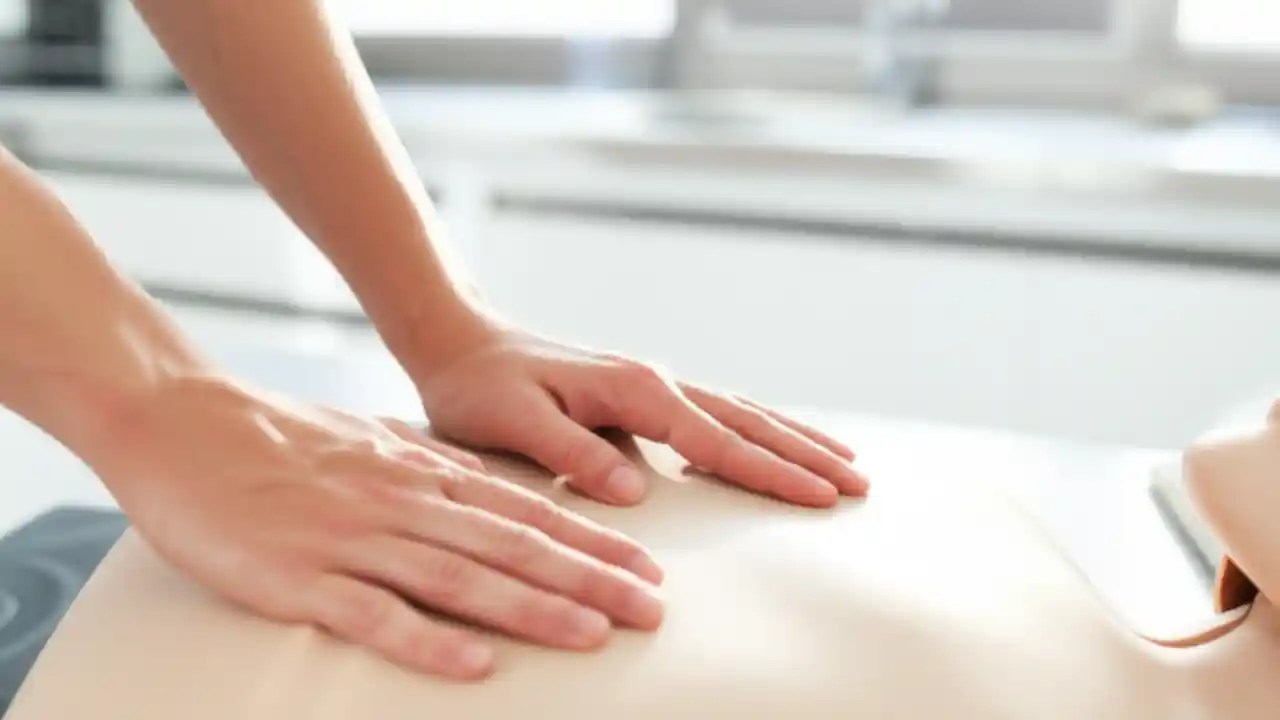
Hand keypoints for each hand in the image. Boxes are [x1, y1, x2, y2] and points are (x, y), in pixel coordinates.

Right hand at [89, 374, 663, 680]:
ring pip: (460, 577)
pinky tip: (476, 664)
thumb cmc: (278, 436)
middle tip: (652, 609)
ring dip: (533, 607)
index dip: (592, 542)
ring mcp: (353, 539)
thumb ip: (430, 466)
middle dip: (590, 579)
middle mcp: (403, 502)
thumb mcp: (371, 441)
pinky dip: (427, 639)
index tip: (646, 567)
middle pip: (513, 546)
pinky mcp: (298, 577)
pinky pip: (373, 613)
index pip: (527, 511)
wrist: (181, 420)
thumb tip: (486, 486)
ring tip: (595, 634)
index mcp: (422, 473)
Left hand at [415, 323, 867, 507]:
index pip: (716, 441)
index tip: (821, 497)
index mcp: (635, 390)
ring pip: (742, 414)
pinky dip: (758, 431)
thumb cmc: (480, 388)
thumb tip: (634, 490)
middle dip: (804, 455)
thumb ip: (571, 451)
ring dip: (793, 440)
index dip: (771, 473)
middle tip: (861, 485)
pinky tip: (776, 445)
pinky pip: (718, 415)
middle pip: (747, 423)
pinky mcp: (644, 395)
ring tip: (844, 464)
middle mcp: (655, 382)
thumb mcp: (513, 422)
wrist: (461, 344)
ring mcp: (654, 385)